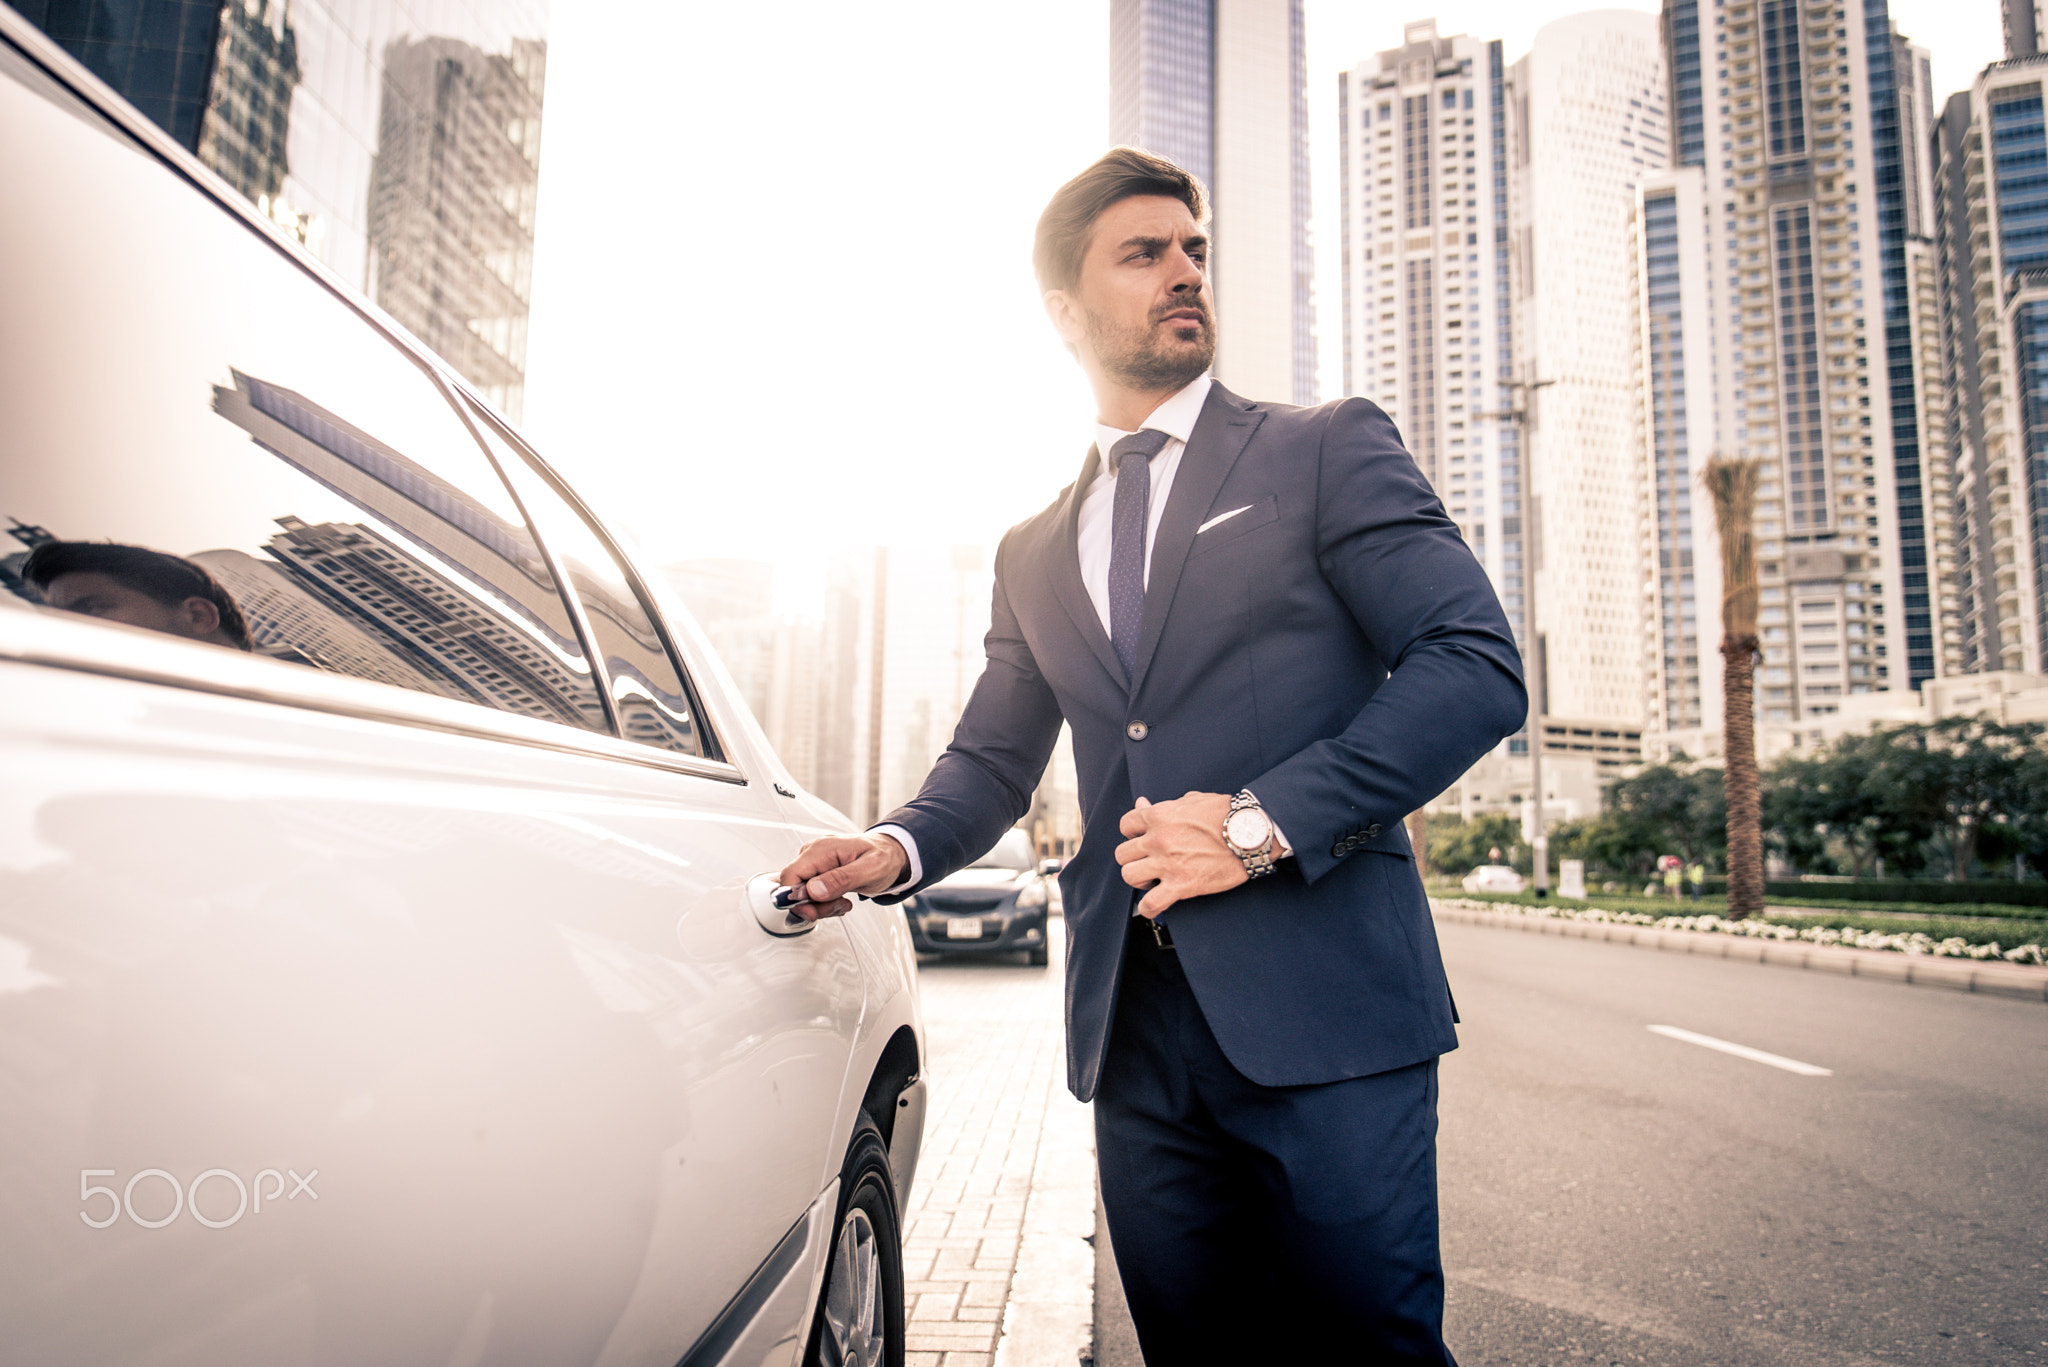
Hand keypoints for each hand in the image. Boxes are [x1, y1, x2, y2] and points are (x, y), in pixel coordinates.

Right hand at [777, 833, 908, 921]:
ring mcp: (814, 863)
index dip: (796, 899)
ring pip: (802, 895)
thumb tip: (813, 890)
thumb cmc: (883, 857)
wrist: (891, 853)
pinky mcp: (817, 872)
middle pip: (794, 888)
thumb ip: (841, 880)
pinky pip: (810, 894)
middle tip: (839, 906)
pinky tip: (840, 900)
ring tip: (843, 903)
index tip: (814, 912)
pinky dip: (823, 903)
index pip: (790, 876)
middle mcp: (813, 853)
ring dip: (822, 906)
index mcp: (822, 849)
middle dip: (814, 905)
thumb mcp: (870, 870)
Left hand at [1115, 792, 1243, 918]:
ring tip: (1152, 880)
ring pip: (1129, 877)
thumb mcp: (1192, 801)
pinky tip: (1154, 905)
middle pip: (1123, 854)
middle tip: (1147, 862)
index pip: (1126, 825)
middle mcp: (1158, 840)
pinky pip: (1151, 904)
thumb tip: (1143, 804)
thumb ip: (1164, 805)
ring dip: (1139, 880)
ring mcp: (1168, 863)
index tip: (1141, 840)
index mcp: (1159, 816)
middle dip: (1134, 858)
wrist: (1251, 833)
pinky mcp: (1182, 885)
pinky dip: (1149, 908)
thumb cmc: (1226, 814)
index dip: (1132, 834)